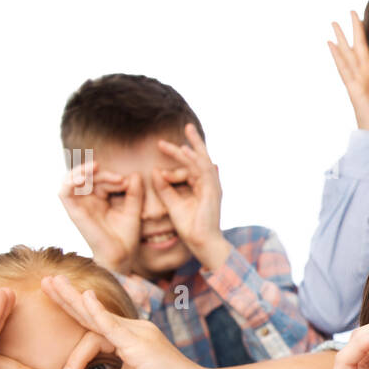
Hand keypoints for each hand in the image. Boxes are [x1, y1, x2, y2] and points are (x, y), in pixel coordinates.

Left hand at [41, 274, 210, 368]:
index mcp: (127, 341)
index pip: (93, 335)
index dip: (75, 354)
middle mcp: (132, 330)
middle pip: (92, 313)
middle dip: (67, 298)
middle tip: (46, 280)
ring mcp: (136, 332)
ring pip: (96, 315)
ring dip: (72, 298)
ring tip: (52, 282)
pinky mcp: (138, 340)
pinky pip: (112, 324)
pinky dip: (96, 311)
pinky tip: (83, 297)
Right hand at [58, 161, 141, 273]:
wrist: (122, 256)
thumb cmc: (127, 236)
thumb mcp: (133, 210)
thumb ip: (134, 193)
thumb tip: (134, 174)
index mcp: (101, 200)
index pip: (101, 180)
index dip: (112, 176)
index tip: (127, 181)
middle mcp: (88, 202)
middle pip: (88, 178)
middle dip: (103, 174)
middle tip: (120, 180)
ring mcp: (80, 206)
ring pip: (72, 180)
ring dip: (82, 170)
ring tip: (95, 167)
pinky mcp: (74, 212)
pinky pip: (64, 193)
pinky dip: (70, 182)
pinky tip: (83, 177)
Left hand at [153, 123, 229, 266]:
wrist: (201, 242)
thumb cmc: (190, 227)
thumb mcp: (172, 203)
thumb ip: (164, 188)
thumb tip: (155, 171)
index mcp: (201, 187)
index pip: (191, 165)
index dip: (178, 153)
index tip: (162, 144)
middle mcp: (209, 184)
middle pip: (201, 158)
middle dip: (194, 142)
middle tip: (187, 125)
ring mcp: (212, 187)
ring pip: (202, 161)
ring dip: (195, 145)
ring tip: (188, 130)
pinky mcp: (212, 192)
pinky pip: (203, 171)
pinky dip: (195, 160)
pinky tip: (186, 150)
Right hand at [328, 12, 368, 136]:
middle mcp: (366, 75)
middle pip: (360, 47)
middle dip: (356, 30)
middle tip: (352, 12)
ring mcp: (358, 81)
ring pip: (349, 55)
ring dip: (342, 38)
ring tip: (334, 23)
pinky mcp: (354, 88)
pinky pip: (344, 70)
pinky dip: (337, 56)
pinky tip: (331, 43)